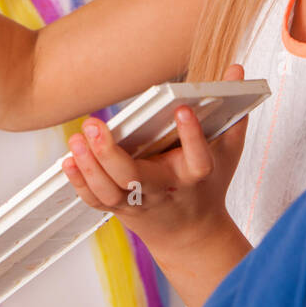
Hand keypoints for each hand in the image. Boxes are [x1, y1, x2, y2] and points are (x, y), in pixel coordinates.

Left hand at [62, 64, 249, 255]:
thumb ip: (232, 112)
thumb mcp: (227, 152)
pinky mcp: (120, 210)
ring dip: (89, 167)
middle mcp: (164, 190)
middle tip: (94, 125)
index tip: (182, 109)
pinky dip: (80, 182)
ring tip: (77, 139)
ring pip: (109, 192)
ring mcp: (139, 203)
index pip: (197, 157)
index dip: (192, 135)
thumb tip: (236, 71)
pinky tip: (69, 161)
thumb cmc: (207, 186)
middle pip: (134, 179)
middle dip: (110, 155)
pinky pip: (95, 200)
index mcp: (195, 176)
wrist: (191, 234)